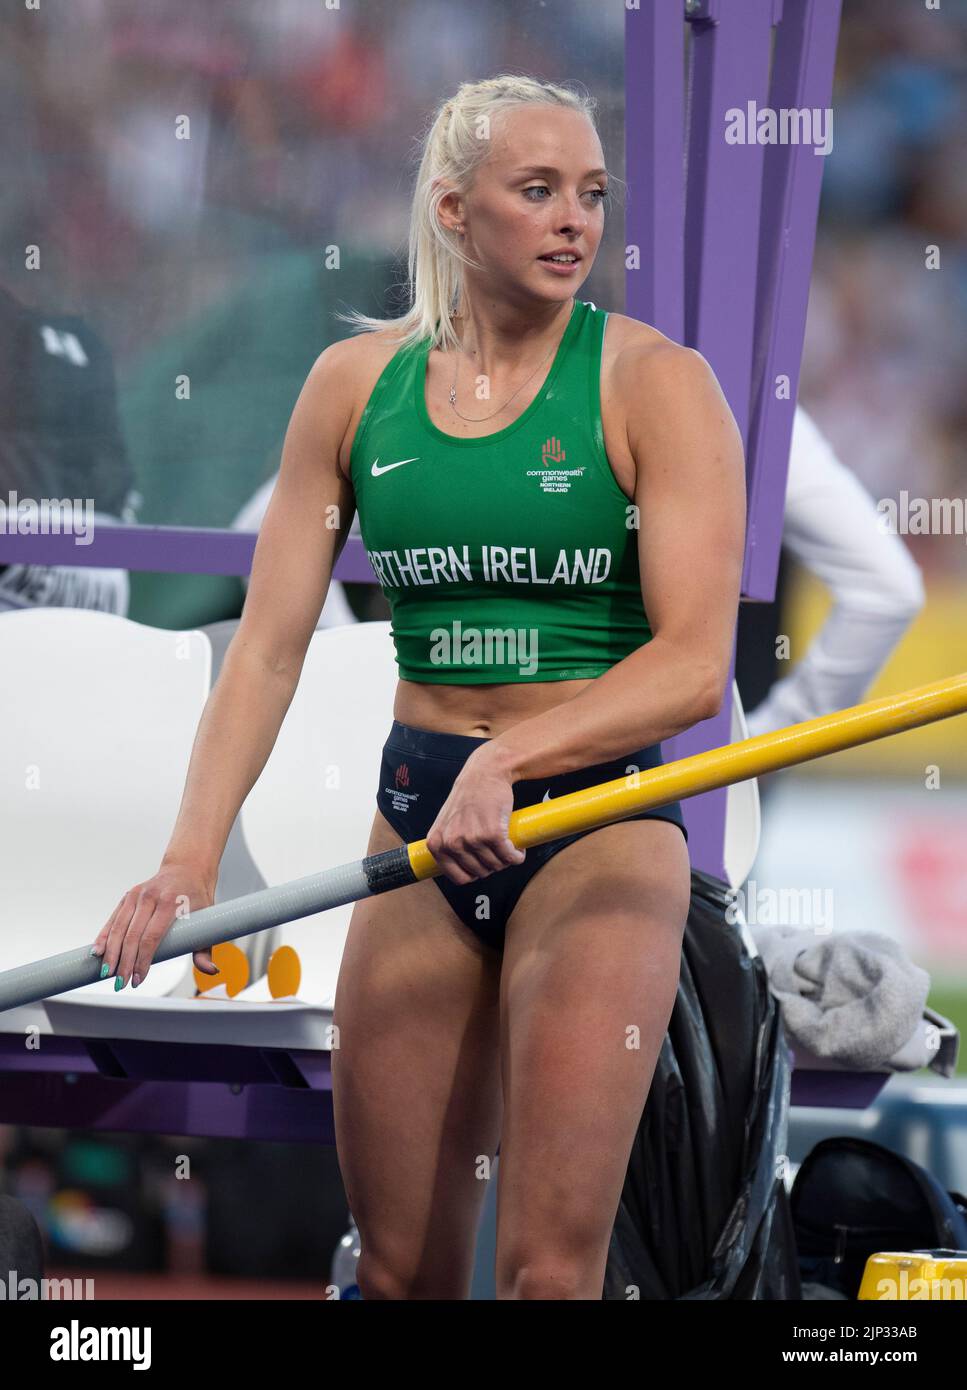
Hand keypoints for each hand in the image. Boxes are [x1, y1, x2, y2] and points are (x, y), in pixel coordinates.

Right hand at [90, 861, 220, 989]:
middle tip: (121, 983)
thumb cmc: (198, 897)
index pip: (151, 937)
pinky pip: (113, 919)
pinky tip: (97, 953)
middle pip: (132, 935)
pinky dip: (104, 936)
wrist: (187, 868)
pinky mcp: (128, 896)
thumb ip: (206, 948)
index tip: (138, 979)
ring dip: (111, 953)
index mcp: (171, 903)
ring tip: (106, 974)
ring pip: (119, 927)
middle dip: (124, 962)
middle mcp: (151, 897)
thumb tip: (211, 970)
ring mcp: (137, 895)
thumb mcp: (207, 919)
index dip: (142, 960)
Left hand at [425, 745, 525, 884]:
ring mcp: (471, 839)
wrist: (485, 773)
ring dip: (506, 860)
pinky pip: (509, 856)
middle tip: (497, 851)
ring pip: (496, 865)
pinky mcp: (492, 833)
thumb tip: (460, 872)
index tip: (483, 866)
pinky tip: (518, 849)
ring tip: (507, 847)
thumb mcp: (446, 823)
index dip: (474, 874)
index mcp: (436, 844)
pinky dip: (517, 856)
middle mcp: (451, 843)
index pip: (458, 878)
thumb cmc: (468, 797)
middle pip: (480, 872)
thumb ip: (447, 846)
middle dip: (493, 865)